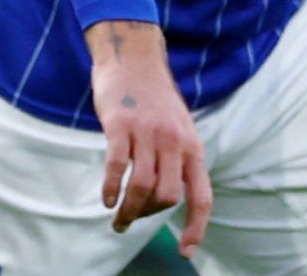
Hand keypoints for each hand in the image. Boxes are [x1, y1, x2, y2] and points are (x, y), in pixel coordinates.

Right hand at [88, 20, 212, 256]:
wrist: (133, 55)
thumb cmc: (153, 96)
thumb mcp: (178, 127)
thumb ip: (178, 158)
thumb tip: (169, 197)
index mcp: (191, 146)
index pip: (200, 196)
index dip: (196, 227)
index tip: (185, 250)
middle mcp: (174, 142)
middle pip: (166, 197)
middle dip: (147, 216)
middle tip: (131, 219)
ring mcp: (147, 133)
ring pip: (142, 187)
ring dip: (128, 211)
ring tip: (117, 219)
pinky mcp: (120, 125)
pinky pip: (117, 166)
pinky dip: (111, 188)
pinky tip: (106, 197)